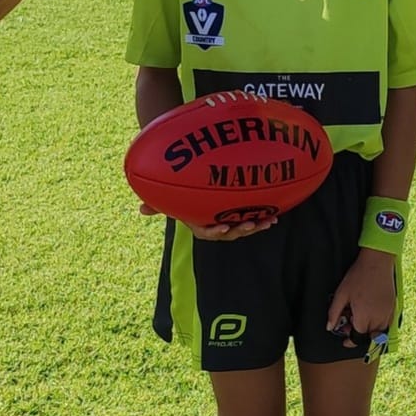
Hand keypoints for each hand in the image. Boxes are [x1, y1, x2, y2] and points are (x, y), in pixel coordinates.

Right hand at [138, 201, 275, 241]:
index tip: (223, 227)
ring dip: (256, 225)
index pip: (206, 233)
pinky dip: (264, 216)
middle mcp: (216, 223)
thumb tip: (140, 209)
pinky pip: (254, 216)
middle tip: (250, 224)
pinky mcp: (242, 210)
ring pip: (244, 226)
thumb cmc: (181, 191)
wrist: (194, 183)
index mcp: (199, 223)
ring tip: (268, 221)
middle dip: (240, 230)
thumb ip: (157, 204)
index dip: (215, 232)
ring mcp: (230, 218)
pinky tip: (276, 214)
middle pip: (229, 232)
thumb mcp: (169, 198)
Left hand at [326, 249, 395, 346]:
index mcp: (364, 317)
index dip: (350, 340)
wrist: (377, 262)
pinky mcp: (394, 307)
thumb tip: (330, 327)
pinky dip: (379, 323)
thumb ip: (334, 313)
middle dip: (358, 333)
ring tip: (360, 315)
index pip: (358, 338)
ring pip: (379, 332)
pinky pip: (387, 323)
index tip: (346, 340)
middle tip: (349, 321)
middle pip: (369, 336)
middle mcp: (378, 318)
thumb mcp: (341, 294)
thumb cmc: (358, 276)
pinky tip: (371, 311)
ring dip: (369, 328)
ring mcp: (388, 313)